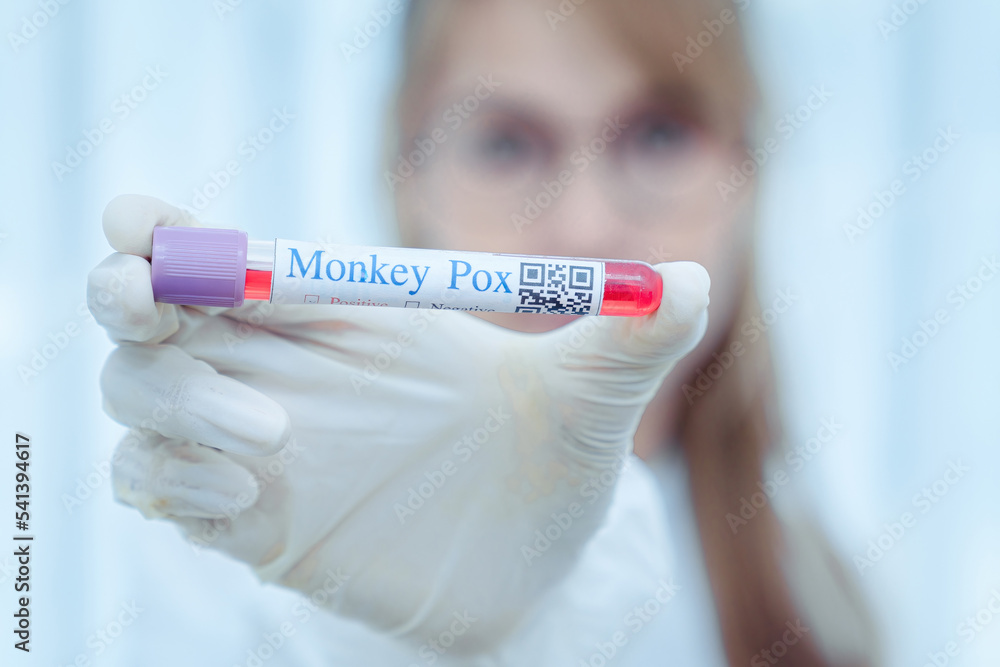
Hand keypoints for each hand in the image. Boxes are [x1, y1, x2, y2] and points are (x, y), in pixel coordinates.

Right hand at [88, 194, 709, 650]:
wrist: (531, 578)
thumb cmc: (549, 473)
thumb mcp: (586, 405)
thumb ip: (624, 344)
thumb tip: (691, 283)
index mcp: (343, 314)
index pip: (223, 249)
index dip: (170, 229)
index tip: (156, 228)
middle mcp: (280, 367)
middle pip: (143, 310)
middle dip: (131, 297)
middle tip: (167, 308)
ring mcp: (252, 445)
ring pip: (139, 398)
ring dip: (175, 403)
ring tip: (275, 439)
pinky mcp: (244, 520)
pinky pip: (155, 486)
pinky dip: (175, 480)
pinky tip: (252, 493)